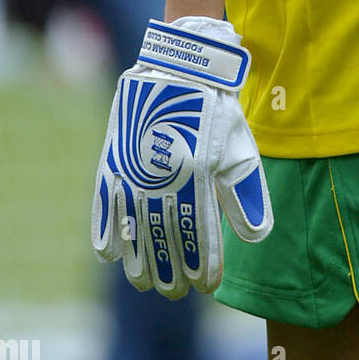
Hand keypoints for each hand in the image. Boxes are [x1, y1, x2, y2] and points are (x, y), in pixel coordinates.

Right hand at [92, 15, 272, 297]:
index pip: (201, 237)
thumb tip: (254, 239)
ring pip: (134, 232)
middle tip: (176, 292)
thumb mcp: (239, 150)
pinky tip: (112, 255)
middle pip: (165, 242)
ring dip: (141, 263)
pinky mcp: (113, 162)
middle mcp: (165, 180)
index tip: (206, 286)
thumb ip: (245, 195)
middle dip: (172, 273)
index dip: (204, 267)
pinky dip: (107, 233)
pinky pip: (105, 207)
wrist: (179, 67)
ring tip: (148, 284)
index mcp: (200, 178)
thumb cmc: (216, 110)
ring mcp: (135, 172)